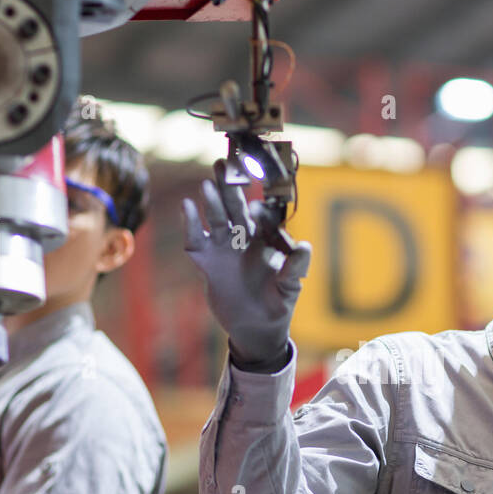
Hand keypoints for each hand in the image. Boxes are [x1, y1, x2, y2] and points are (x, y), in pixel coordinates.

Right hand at [182, 161, 311, 369]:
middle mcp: (243, 239)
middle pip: (234, 207)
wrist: (256, 329)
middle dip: (228, 186)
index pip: (260, 214)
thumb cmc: (278, 304)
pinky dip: (191, 225)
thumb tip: (305, 246)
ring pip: (216, 219)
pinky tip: (187, 208)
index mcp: (266, 240)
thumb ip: (295, 267)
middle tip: (222, 164)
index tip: (255, 190)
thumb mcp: (290, 287)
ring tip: (208, 185)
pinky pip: (196, 240)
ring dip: (212, 203)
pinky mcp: (207, 262)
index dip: (257, 201)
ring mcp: (223, 248)